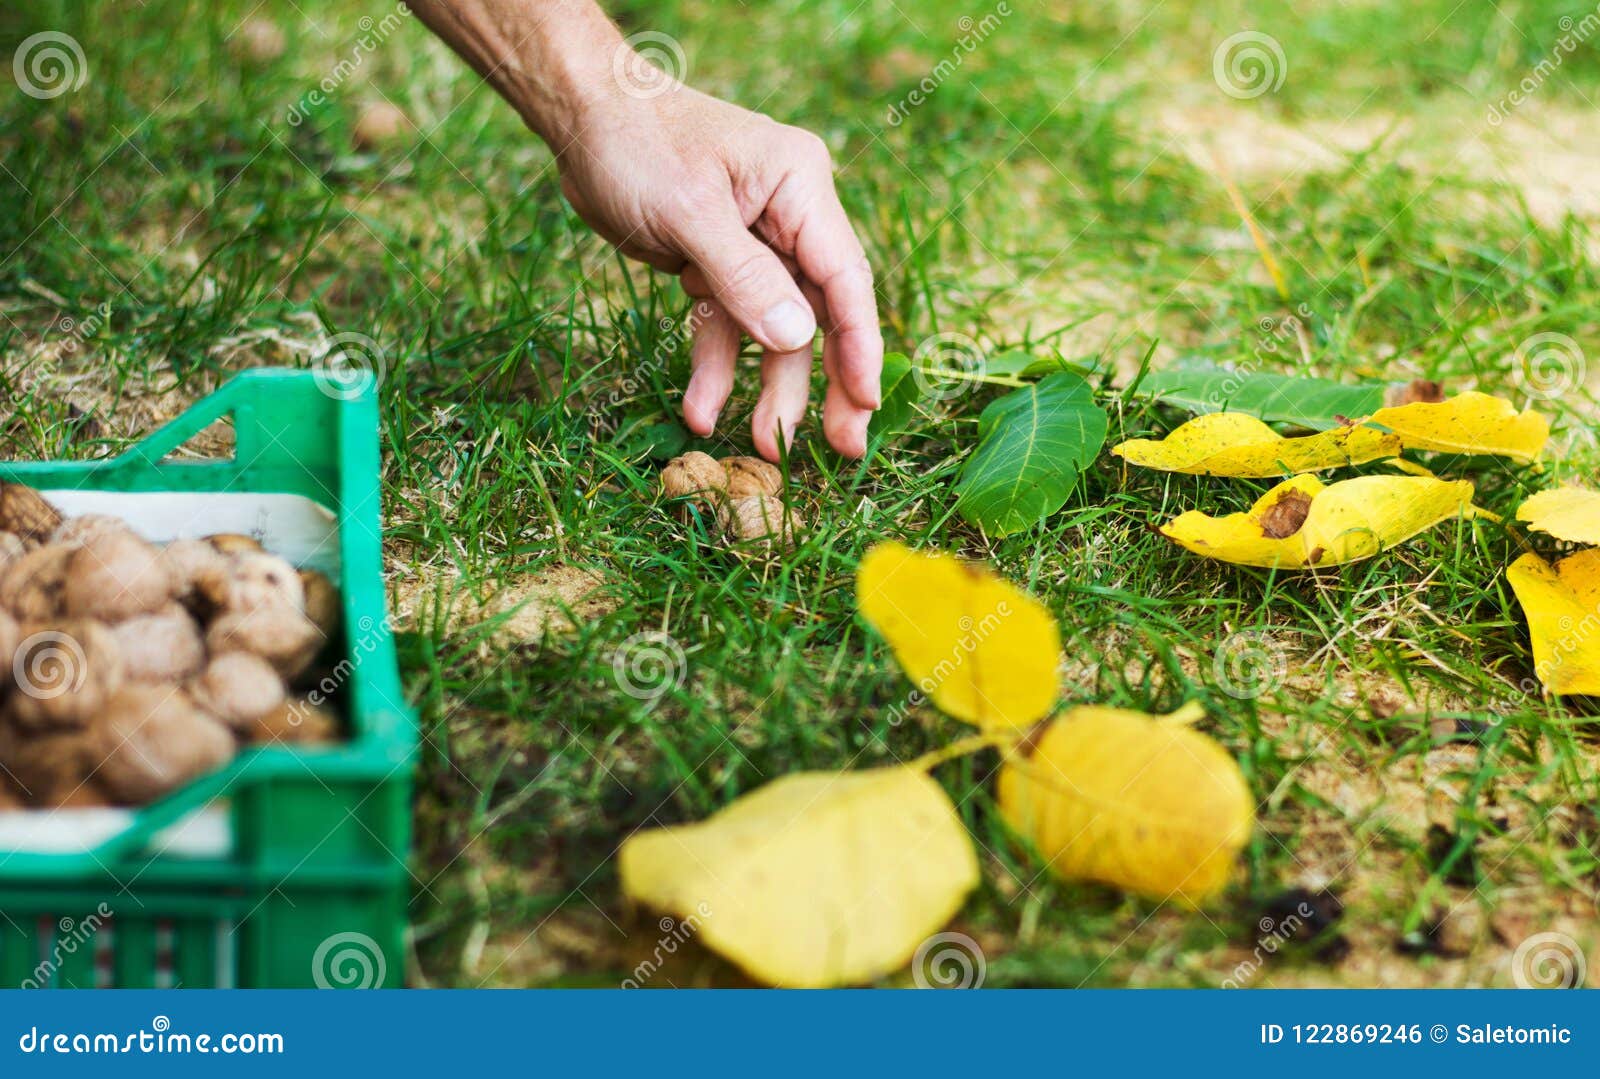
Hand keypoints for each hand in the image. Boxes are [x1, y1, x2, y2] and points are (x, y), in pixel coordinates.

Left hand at [557, 85, 882, 459]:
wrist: (577, 116)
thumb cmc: (636, 142)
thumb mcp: (689, 212)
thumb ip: (744, 277)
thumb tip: (798, 339)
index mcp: (800, 187)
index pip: (844, 277)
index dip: (860, 345)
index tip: (868, 402)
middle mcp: (789, 216)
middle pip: (821, 313)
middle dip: (829, 382)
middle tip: (844, 449)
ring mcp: (755, 244)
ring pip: (774, 330)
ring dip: (767, 387)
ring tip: (765, 447)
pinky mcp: (717, 265)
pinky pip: (726, 326)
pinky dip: (715, 367)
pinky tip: (700, 411)